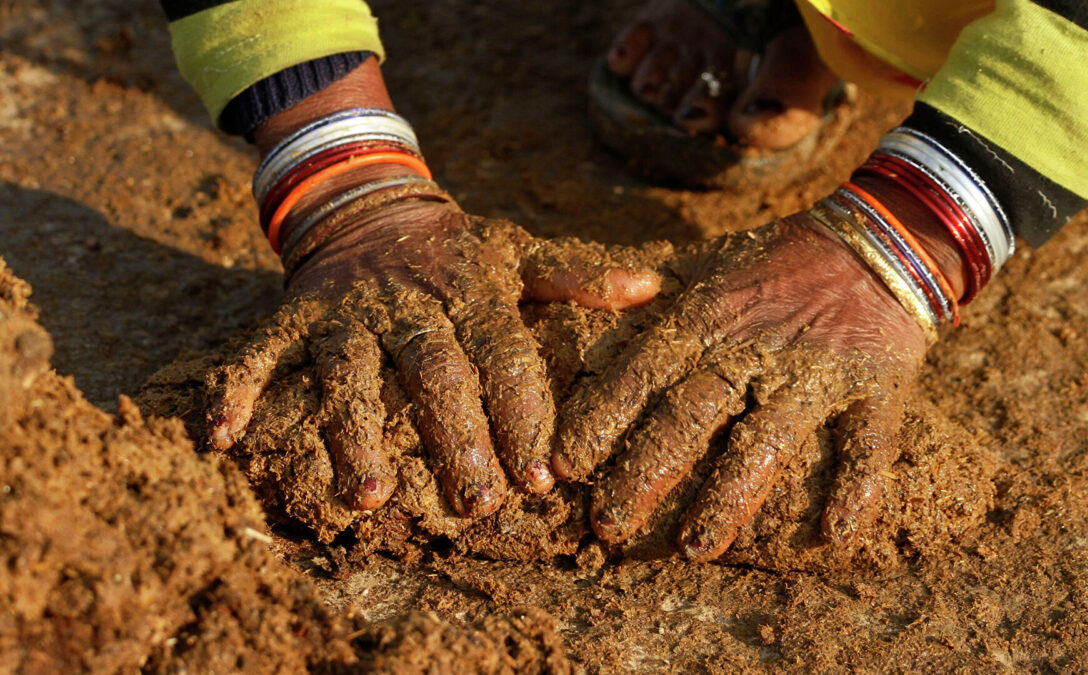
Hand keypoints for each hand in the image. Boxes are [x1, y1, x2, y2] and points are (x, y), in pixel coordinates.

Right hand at [205, 194, 658, 517]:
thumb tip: (652, 286)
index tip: (542, 477)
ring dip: (354, 434)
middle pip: (433, 373)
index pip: (503, 357)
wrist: (365, 202)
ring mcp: (346, 311)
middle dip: (455, 441)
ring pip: (350, 374)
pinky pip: (259, 353)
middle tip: (476, 504)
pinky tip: (221, 439)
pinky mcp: (292, 317)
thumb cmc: (454, 249)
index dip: (523, 415)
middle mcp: (409, 303)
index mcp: (470, 291)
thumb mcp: (515, 254)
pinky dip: (238, 391)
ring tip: (369, 497)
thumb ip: (575, 277)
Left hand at [554, 212, 939, 560]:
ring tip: (695, 547)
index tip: (566, 465)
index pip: (643, 373)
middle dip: (647, 472)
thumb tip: (582, 295)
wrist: (877, 242)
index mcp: (706, 319)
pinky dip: (855, 487)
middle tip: (608, 526)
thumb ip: (646, 286)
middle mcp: (754, 350)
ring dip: (730, 496)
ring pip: (766, 440)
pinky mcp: (873, 389)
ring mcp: (816, 374)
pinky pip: (865, 443)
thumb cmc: (776, 259)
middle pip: (692, 416)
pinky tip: (832, 535)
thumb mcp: (703, 262)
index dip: (603, 418)